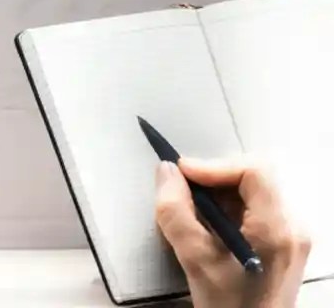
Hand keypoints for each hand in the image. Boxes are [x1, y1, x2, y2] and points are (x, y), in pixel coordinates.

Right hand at [155, 157, 311, 307]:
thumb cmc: (228, 306)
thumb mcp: (195, 261)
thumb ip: (176, 213)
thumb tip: (166, 172)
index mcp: (278, 229)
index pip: (254, 171)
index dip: (214, 165)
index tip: (182, 174)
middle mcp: (293, 226)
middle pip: (254, 178)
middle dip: (214, 179)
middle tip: (184, 193)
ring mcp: (291, 235)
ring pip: (253, 192)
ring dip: (219, 194)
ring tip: (192, 213)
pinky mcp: (284, 243)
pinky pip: (255, 209)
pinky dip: (228, 208)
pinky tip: (209, 227)